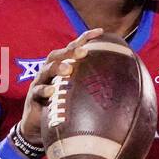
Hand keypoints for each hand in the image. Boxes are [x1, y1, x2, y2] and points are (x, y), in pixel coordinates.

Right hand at [18, 28, 102, 145]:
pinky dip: (45, 90)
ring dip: (57, 68)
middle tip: (83, 51)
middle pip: (57, 56)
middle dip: (70, 52)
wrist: (39, 127)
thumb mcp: (79, 95)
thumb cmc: (63, 107)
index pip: (73, 49)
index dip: (85, 39)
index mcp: (62, 67)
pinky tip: (52, 91)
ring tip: (68, 70)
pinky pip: (37, 91)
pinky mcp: (32, 98)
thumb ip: (94, 86)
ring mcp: (40, 83)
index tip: (100, 32)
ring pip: (46, 70)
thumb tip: (126, 84)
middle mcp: (50, 72)